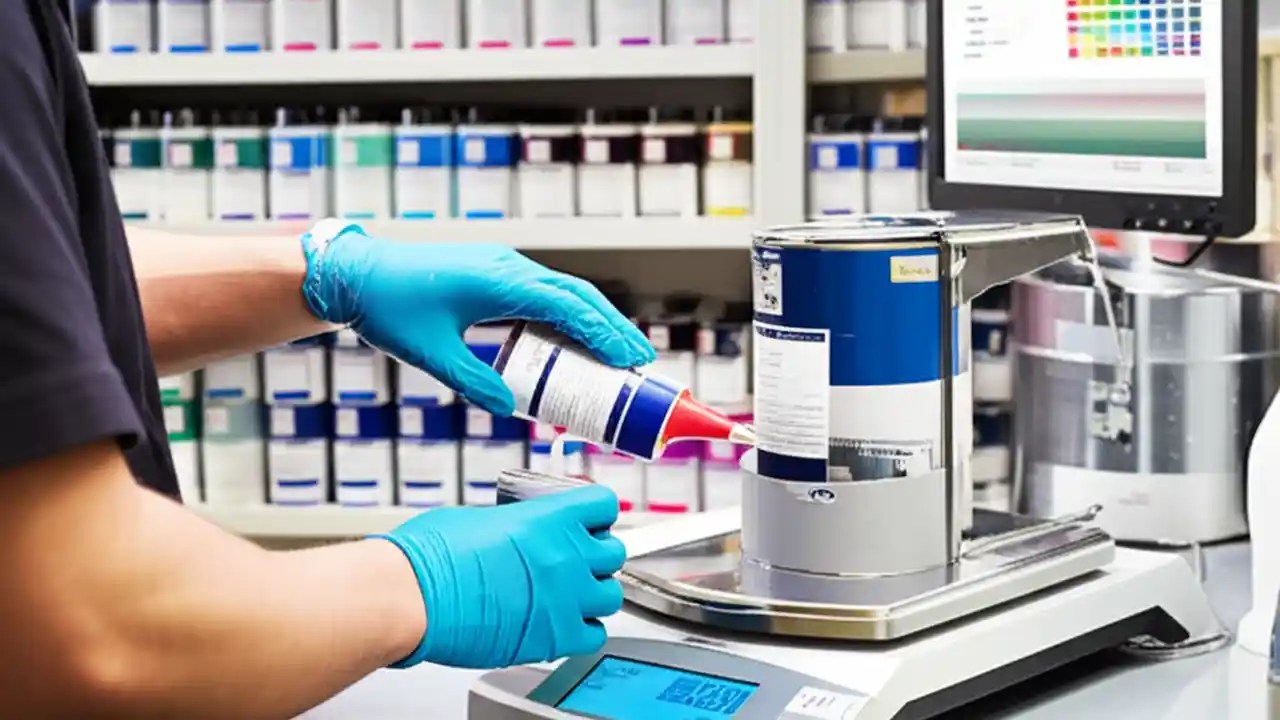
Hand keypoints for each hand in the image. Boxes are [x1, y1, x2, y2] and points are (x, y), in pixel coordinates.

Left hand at [300, 224, 654, 414]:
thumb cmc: (388, 307)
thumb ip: (472, 381)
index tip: (632, 359)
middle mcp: (510, 267)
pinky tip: (577, 343)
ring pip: (565, 292)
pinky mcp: (497, 273)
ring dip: (595, 322)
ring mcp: (505, 267)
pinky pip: (545, 293)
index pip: (568, 306)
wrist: (356, 272)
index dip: (604, 333)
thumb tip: (506, 408)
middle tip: (641, 362)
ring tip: (620, 356)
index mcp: (499, 280)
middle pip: (579, 296)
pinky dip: (568, 317)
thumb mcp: (430, 353)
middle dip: (613, 329)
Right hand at [373, 485, 626, 669]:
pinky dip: (585, 629)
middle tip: (574, 561)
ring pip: (611, 595)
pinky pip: (595, 634)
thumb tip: (518, 532)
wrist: (413, 595)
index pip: (604, 506)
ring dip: (593, 594)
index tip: (588, 523)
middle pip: (613, 552)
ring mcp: (566, 597)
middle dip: (596, 556)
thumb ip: (516, 524)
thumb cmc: (432, 556)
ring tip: (569, 595)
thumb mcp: (479, 518)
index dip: (596, 515)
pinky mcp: (556, 637)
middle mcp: (566, 555)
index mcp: (549, 518)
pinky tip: (564, 622)